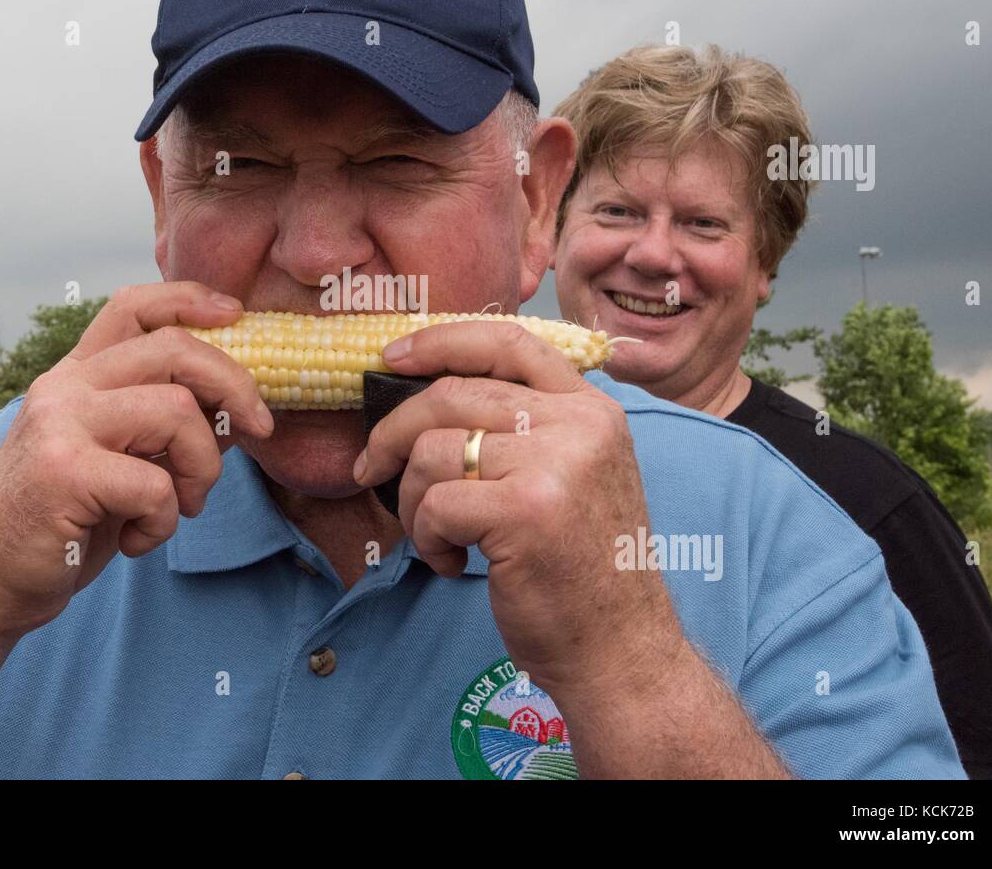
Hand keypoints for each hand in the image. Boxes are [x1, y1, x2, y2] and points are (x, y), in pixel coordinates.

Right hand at [0, 282, 273, 639]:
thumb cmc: (60, 526)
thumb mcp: (114, 460)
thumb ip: (160, 425)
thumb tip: (236, 406)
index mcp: (75, 378)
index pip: (133, 307)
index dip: (190, 299)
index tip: (235, 313)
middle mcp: (64, 387)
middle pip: (174, 349)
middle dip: (236, 386)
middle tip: (259, 428)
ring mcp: (60, 423)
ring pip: (179, 411)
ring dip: (202, 468)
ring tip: (182, 505)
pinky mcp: (64, 470)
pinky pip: (157, 483)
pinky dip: (164, 521)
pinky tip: (134, 540)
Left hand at [353, 319, 682, 698]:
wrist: (621, 650)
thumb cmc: (581, 569)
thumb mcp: (573, 476)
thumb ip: (522, 429)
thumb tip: (422, 399)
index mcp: (591, 409)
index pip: (507, 341)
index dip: (439, 341)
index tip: (391, 357)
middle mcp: (579, 425)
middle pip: (452, 394)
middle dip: (393, 432)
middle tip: (370, 469)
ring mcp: (555, 465)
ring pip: (432, 451)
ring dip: (410, 500)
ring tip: (436, 536)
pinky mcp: (526, 510)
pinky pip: (434, 504)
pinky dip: (427, 538)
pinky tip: (454, 562)